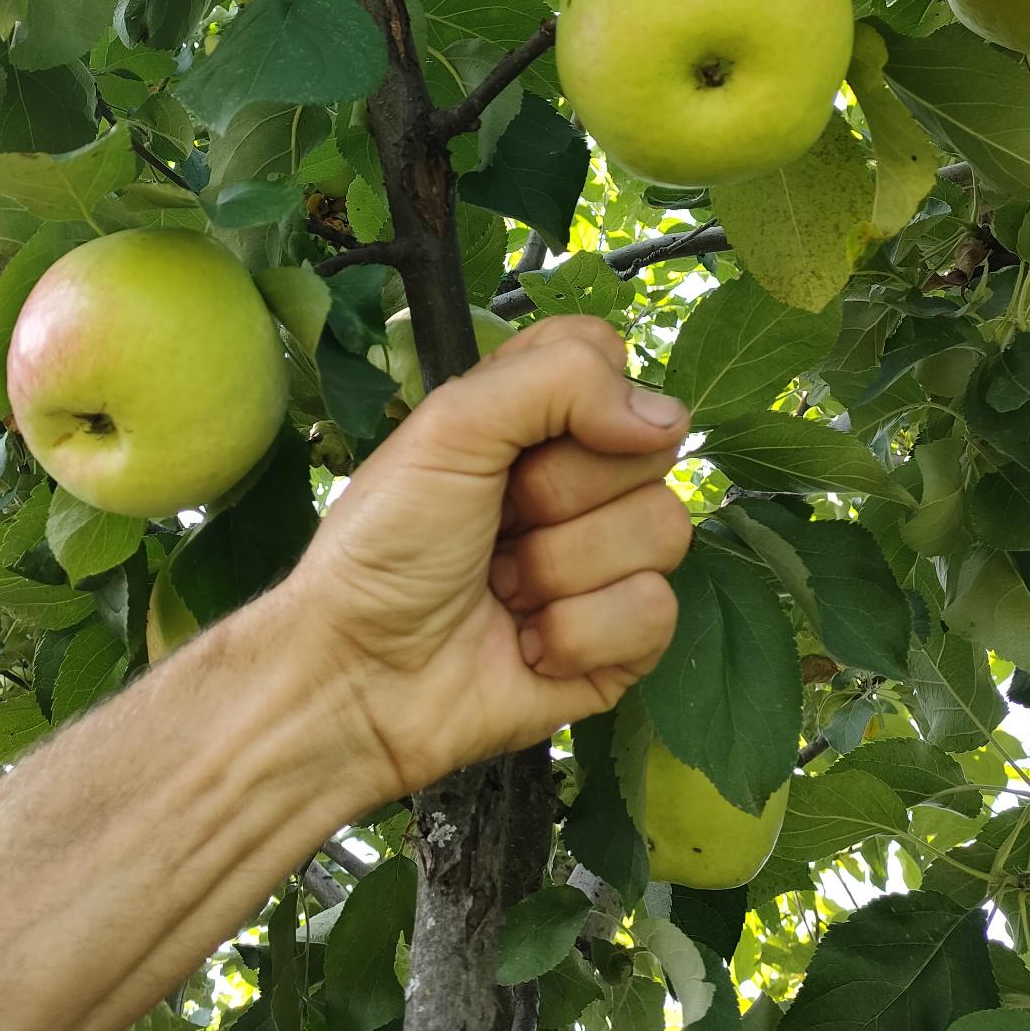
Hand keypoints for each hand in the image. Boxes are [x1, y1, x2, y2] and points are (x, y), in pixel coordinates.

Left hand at [288, 315, 691, 798]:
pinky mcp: (623, 642)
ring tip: (501, 591)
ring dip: (560, 569)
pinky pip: (654, 612)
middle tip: (495, 525)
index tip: (521, 439)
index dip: (583, 395)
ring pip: (662, 530)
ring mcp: (608, 561)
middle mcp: (581, 480)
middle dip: (559, 495)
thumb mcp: (450, 429)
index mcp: (534, 416)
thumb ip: (559, 380)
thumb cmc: (384, 544)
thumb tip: (669, 418)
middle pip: (650, 450)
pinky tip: (526, 646)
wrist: (360, 675)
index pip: (606, 355)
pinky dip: (577, 633)